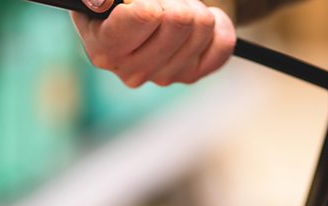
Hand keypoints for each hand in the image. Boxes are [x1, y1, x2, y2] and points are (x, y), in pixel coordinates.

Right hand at [72, 0, 235, 87]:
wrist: (127, 13)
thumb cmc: (118, 1)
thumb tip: (143, 6)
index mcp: (105, 46)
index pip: (146, 15)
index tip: (146, 0)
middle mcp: (131, 70)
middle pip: (180, 19)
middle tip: (164, 0)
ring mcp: (163, 76)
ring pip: (203, 26)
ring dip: (193, 6)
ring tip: (175, 7)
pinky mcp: (190, 76)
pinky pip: (223, 44)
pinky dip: (217, 24)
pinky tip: (198, 23)